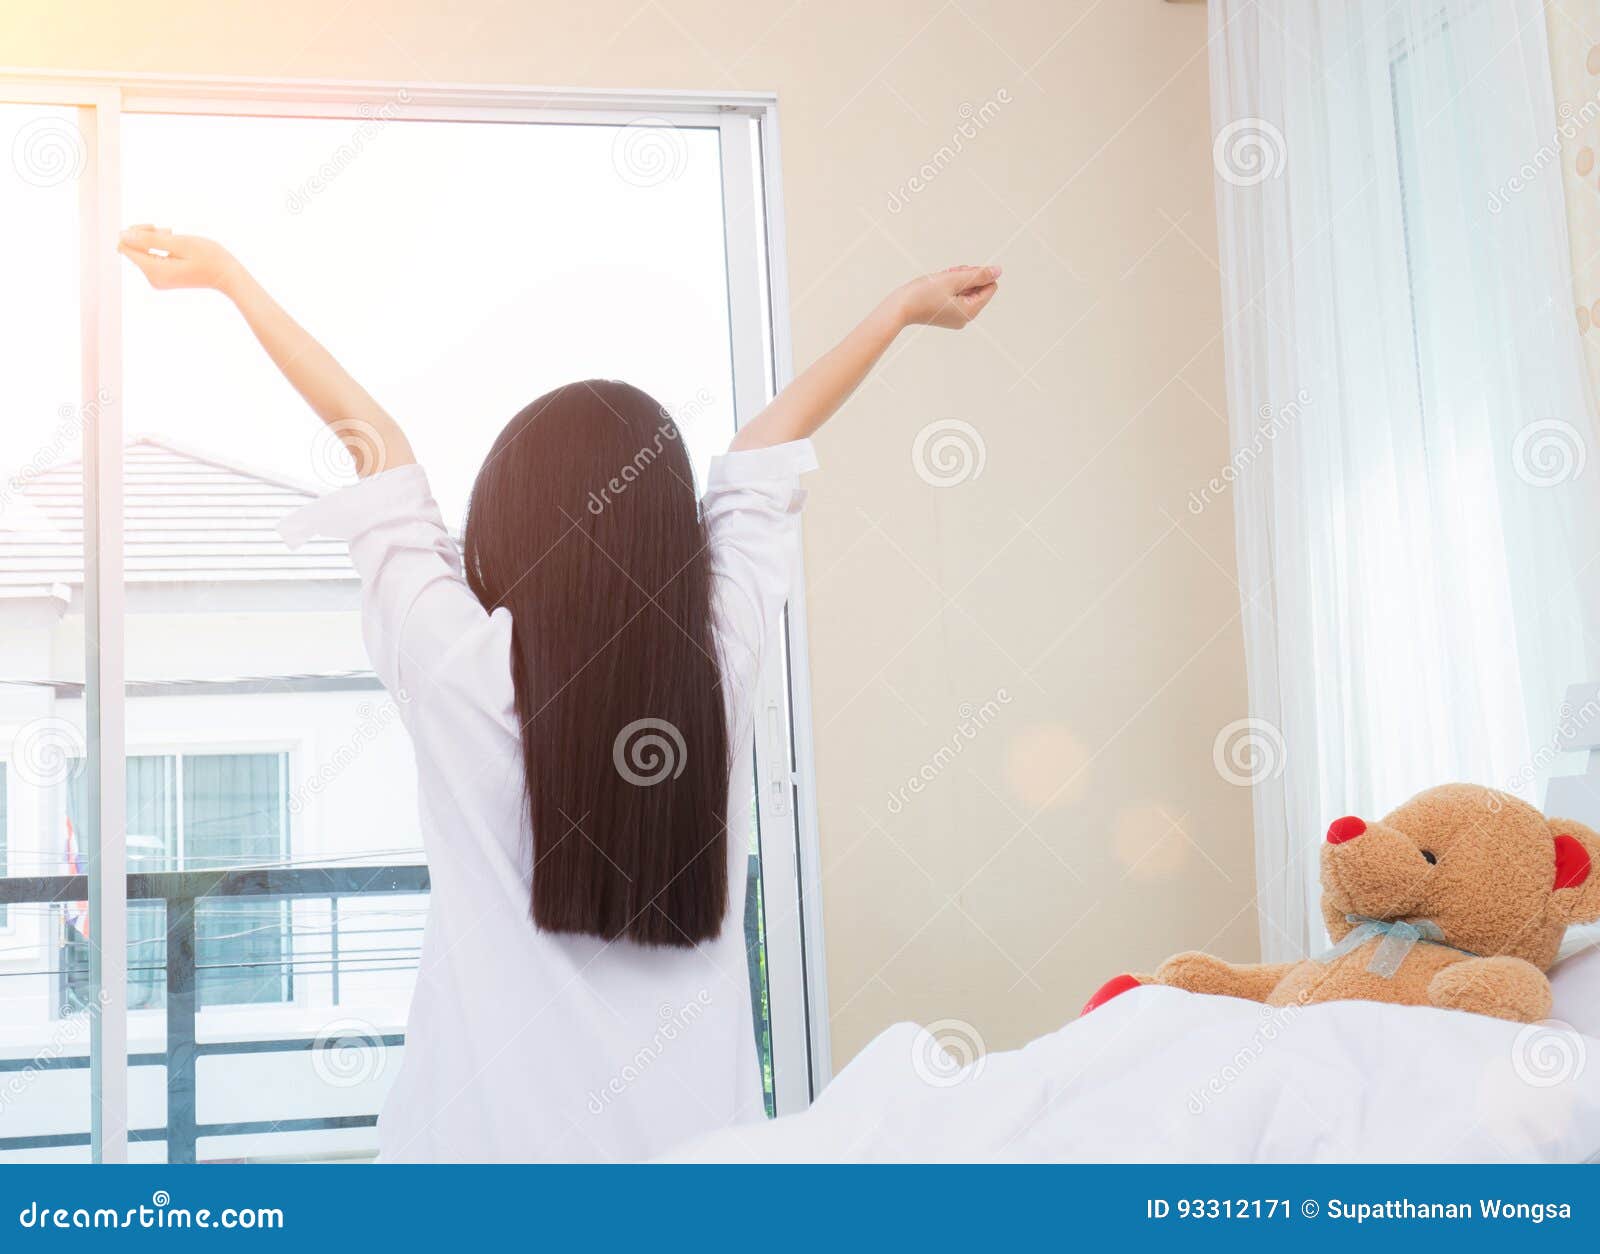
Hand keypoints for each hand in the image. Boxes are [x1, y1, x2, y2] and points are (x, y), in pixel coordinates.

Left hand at [118, 227, 241, 292]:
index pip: (124, 246)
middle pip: (132, 249)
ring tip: (175, 237)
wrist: (228, 276)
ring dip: (155, 240)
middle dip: (146, 235)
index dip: (134, 232)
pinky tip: (176, 246)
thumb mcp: (179, 243)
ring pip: (141, 253)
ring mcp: (157, 280)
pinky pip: (150, 259)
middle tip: (169, 231)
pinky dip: (160, 249)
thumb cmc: (209, 257)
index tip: (155, 228)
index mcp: (154, 270)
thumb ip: (149, 239)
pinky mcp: (163, 279)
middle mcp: (152, 278)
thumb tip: (122, 235)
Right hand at [894, 264, 1000, 328]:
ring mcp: (956, 317)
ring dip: (956, 280)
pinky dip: (949, 287)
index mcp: (970, 311)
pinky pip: (956, 296)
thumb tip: (998, 271)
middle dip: (966, 277)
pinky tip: (937, 285)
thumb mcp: (954, 279)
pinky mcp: (946, 315)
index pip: (990, 287)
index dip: (978, 274)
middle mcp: (966, 317)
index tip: (960, 273)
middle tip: (948, 275)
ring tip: (940, 280)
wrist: (898, 308)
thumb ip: (978, 274)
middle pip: (978, 288)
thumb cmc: (923, 294)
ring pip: (966, 290)